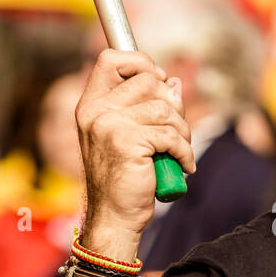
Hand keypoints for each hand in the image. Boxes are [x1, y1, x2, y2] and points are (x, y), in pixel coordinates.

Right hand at [75, 50, 193, 250]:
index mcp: (91, 105)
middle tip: (176, 130)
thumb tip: (172, 81)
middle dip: (173, 104)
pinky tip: (184, 165)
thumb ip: (146, 106)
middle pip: (149, 81)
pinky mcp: (127, 142)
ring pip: (165, 109)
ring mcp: (108, 125)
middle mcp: (95, 111)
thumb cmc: (125, 178)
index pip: (111, 59)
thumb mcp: (131, 136)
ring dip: (183, 131)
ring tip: (180, 151)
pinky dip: (185, 151)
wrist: (115, 217)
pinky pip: (171, 134)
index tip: (159, 81)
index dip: (141, 63)